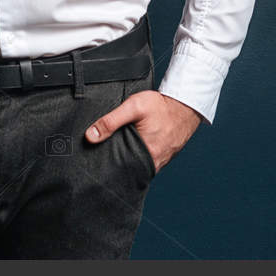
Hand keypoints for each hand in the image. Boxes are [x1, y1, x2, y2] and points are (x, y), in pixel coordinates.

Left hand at [85, 90, 201, 174]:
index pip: (120, 169)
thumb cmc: (162, 107)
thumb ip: (111, 121)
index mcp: (145, 155)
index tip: (96, 163)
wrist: (184, 105)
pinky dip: (138, 156)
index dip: (107, 166)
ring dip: (127, 160)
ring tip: (118, 150)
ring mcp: (159, 161)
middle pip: (127, 169)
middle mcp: (153, 163)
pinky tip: (132, 147)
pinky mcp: (162, 157)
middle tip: (106, 154)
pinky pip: (146, 162)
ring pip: (137, 166)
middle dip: (116, 164)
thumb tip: (91, 136)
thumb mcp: (133, 107)